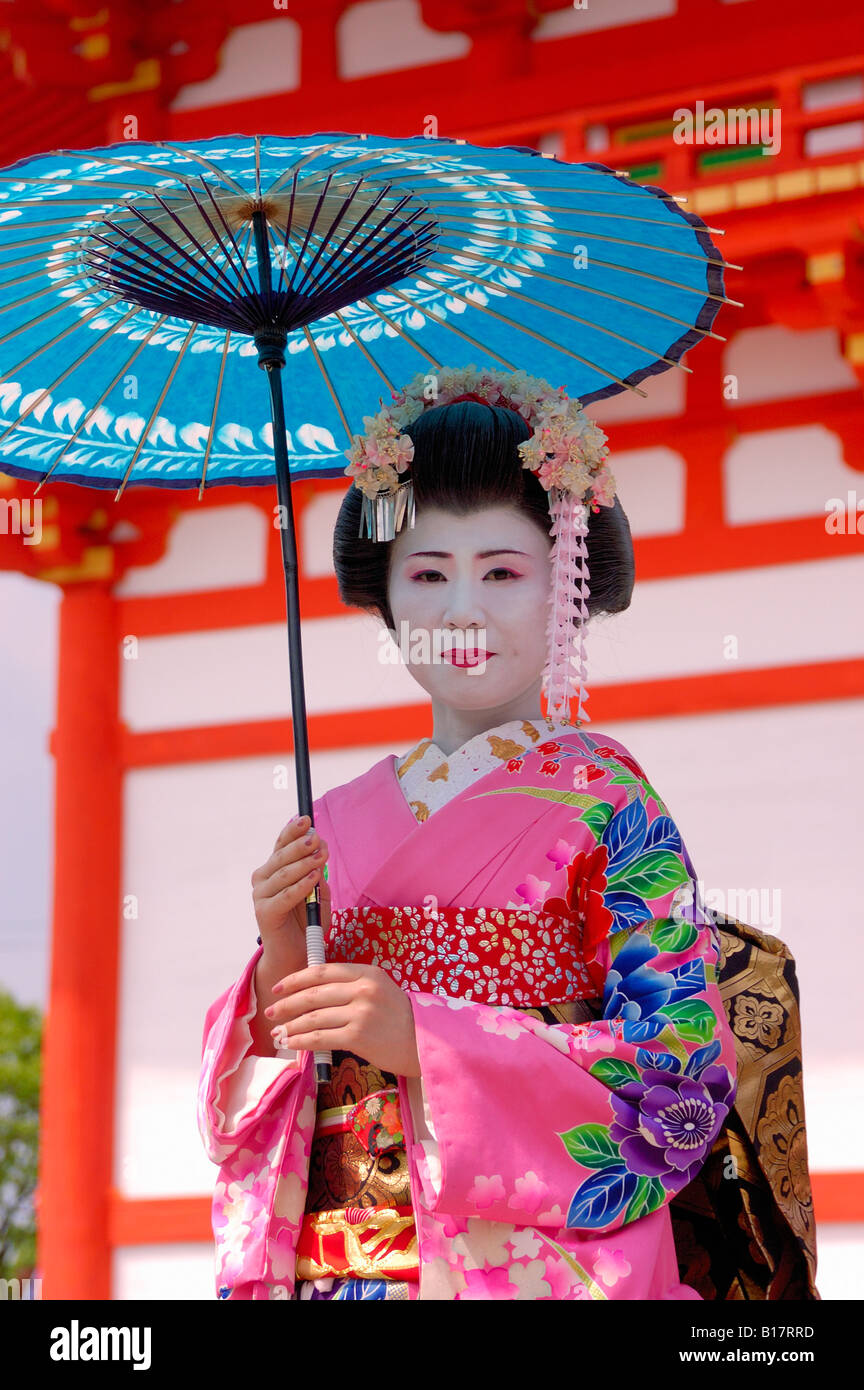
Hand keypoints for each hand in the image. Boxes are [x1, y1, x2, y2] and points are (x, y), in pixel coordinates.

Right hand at [252, 815, 330, 961]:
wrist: (297, 953)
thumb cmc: (308, 920)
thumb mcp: (318, 891)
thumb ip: (317, 870)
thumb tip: (320, 845)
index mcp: (273, 869)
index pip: (281, 844)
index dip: (292, 830)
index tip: (307, 819)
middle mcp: (263, 879)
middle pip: (281, 856)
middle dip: (301, 845)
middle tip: (317, 838)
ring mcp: (260, 896)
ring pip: (284, 874)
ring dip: (303, 863)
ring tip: (321, 856)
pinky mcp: (264, 913)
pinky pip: (285, 896)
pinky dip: (301, 886)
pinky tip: (314, 878)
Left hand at [264, 962, 421, 1076]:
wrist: (423, 1043)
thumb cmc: (399, 1019)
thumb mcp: (380, 990)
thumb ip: (351, 986)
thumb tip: (313, 993)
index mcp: (367, 973)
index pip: (322, 971)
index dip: (296, 979)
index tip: (279, 987)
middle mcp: (363, 989)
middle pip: (314, 994)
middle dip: (287, 1003)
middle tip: (271, 1012)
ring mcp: (361, 1012)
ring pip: (314, 1017)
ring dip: (290, 1025)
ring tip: (278, 1033)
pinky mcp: (358, 1036)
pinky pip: (321, 1037)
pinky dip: (302, 1041)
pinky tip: (292, 1043)